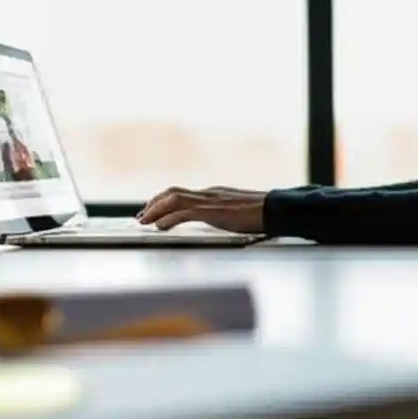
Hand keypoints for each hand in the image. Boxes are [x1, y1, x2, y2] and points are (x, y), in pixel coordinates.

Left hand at [137, 186, 267, 233]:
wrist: (274, 209)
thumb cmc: (262, 213)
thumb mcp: (238, 212)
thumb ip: (224, 214)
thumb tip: (221, 219)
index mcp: (214, 194)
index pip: (183, 193)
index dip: (165, 201)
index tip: (154, 210)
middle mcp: (208, 193)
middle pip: (173, 192)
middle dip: (154, 203)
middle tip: (142, 215)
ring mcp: (208, 200)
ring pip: (173, 199)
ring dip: (155, 209)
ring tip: (144, 220)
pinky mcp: (210, 210)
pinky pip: (182, 212)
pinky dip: (168, 218)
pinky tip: (159, 226)